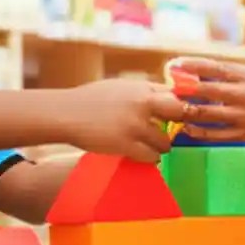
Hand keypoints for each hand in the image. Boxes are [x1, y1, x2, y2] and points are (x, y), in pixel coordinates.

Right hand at [64, 79, 187, 162]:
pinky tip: (145, 155)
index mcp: (140, 87)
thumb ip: (142, 93)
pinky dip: (151, 158)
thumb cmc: (90, 100)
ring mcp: (135, 124)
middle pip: (178, 111)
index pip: (173, 93)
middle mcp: (142, 103)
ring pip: (165, 141)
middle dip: (178, 122)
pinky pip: (152, 156)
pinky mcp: (127, 144)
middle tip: (169, 130)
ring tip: (153, 146)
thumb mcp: (119, 88)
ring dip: (161, 146)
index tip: (176, 115)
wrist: (66, 113)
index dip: (177, 106)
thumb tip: (164, 99)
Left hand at [168, 58, 244, 155]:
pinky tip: (189, 130)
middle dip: (184, 86)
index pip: (217, 67)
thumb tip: (224, 72)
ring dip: (187, 110)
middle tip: (167, 85)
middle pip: (207, 89)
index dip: (194, 65)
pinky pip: (217, 134)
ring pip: (208, 113)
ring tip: (172, 108)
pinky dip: (200, 132)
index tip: (176, 62)